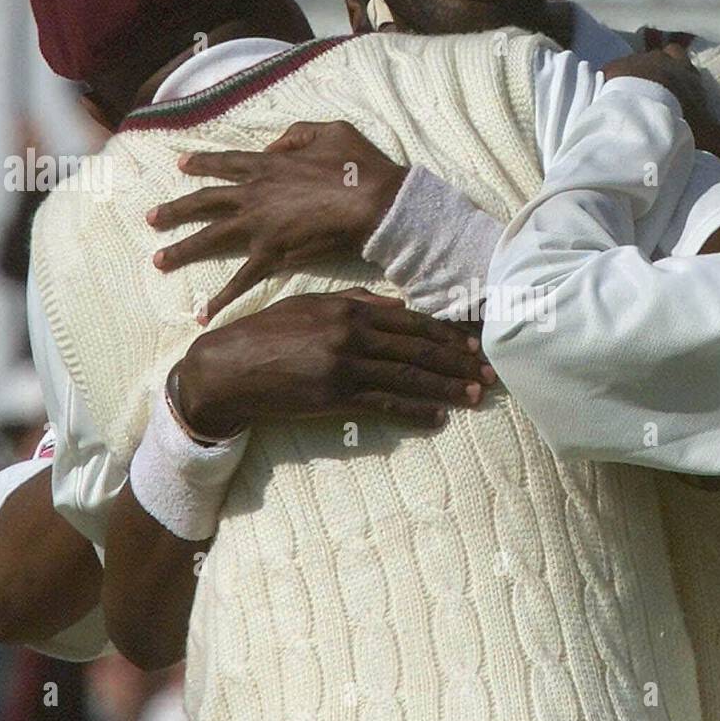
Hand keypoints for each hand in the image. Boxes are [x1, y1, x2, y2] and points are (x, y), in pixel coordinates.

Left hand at [148, 121, 407, 322]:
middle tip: (150, 218)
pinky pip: (241, 279)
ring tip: (158, 260)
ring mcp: (259, 227)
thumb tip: (274, 145)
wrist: (374, 203)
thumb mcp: (330, 130)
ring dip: (182, 250)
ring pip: (210, 239)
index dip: (202, 162)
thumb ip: (297, 134)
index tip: (181, 165)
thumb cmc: (359, 166)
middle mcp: (253, 195)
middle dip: (175, 210)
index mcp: (267, 164)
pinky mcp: (272, 255)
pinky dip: (222, 298)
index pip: (225, 163)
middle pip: (204, 202)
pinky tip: (202, 314)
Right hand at [175, 288, 493, 436]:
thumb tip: (399, 308)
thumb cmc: (267, 334)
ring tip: (476, 395)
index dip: (449, 333)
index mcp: (350, 309)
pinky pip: (385, 404)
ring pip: (409, 377)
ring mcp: (345, 367)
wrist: (228, 368)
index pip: (412, 321)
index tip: (476, 343)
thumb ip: (357, 303)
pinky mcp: (336, 397)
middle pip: (419, 349)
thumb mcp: (311, 305)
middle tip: (491, 372)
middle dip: (459, 362)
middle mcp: (353, 334)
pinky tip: (439, 416)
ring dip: (447, 388)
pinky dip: (415, 410)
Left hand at [604, 44, 719, 182]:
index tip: (685, 90)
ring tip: (633, 96)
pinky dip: (614, 82)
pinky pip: (614, 70)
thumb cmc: (679, 123)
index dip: (688, 78)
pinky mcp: (614, 68)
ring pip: (641, 60)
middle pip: (667, 57)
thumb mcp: (713, 142)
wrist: (641, 110)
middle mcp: (667, 64)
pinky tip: (610, 97)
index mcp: (689, 79)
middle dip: (664, 69)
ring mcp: (639, 62)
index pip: (691, 70)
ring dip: (638, 75)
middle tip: (658, 90)